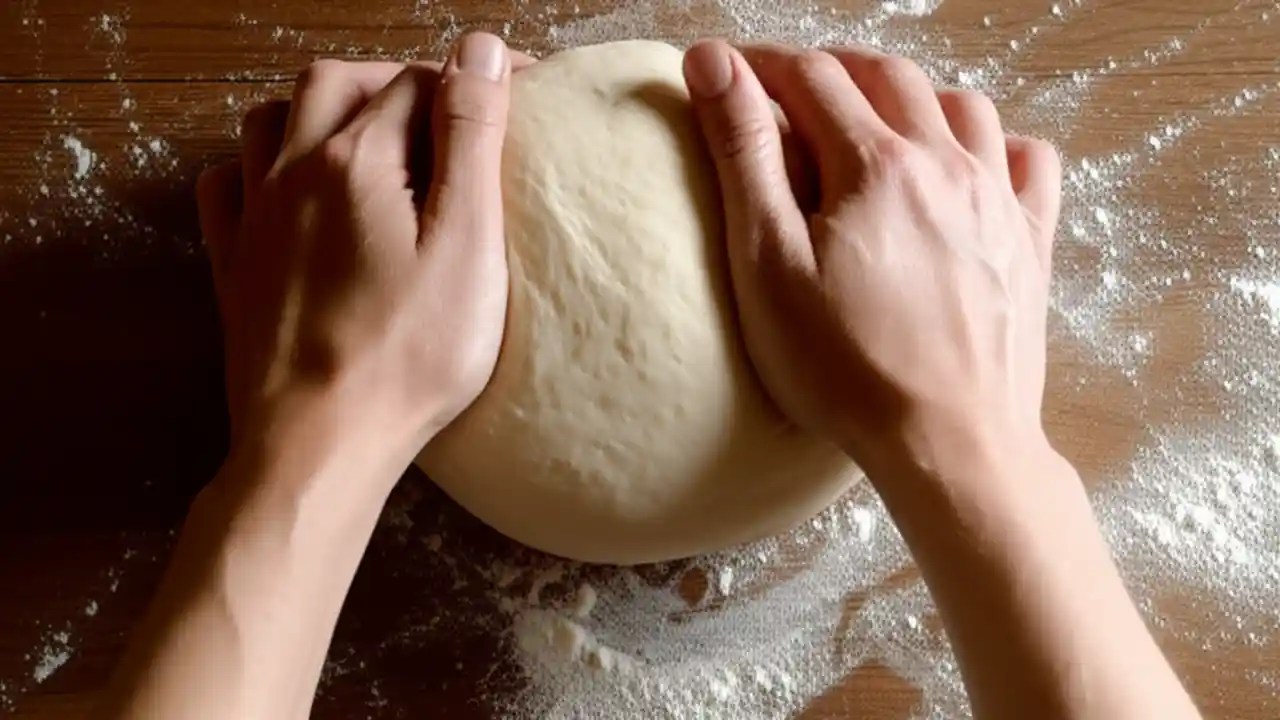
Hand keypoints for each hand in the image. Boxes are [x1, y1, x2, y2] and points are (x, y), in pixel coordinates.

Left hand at [195, 33, 520, 464]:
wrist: (318, 443)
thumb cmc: (407, 355)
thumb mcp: (466, 244)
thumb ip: (471, 138)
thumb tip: (481, 49)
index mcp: (357, 162)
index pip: (417, 83)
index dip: (471, 80)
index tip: (516, 94)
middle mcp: (294, 174)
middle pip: (336, 84)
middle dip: (392, 79)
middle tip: (442, 109)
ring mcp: (256, 221)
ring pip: (270, 122)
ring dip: (320, 110)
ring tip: (368, 136)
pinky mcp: (236, 269)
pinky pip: (225, 187)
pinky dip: (255, 165)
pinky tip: (286, 186)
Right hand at [682, 41, 1060, 468]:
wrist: (951, 444)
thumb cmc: (846, 368)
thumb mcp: (768, 262)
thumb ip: (743, 154)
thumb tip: (715, 63)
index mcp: (875, 164)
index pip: (811, 76)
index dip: (761, 63)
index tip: (726, 68)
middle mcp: (946, 163)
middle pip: (887, 77)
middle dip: (831, 69)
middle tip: (789, 88)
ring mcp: (997, 200)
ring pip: (962, 106)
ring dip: (911, 95)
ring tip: (873, 118)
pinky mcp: (1029, 242)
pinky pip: (1028, 159)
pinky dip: (994, 141)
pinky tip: (968, 162)